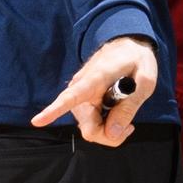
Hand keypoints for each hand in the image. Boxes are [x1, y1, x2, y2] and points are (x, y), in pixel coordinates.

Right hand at [32, 35, 156, 146]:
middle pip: (88, 129)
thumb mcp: (145, 81)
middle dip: (110, 135)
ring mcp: (80, 97)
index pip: (70, 98)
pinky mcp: (82, 103)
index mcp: (95, 79)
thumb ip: (130, 106)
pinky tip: (117, 112)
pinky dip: (106, 125)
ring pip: (90, 130)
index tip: (37, 121)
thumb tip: (112, 133)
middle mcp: (81, 89)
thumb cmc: (137, 60)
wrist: (127, 46)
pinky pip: (91, 124)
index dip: (53, 111)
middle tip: (130, 126)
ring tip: (126, 113)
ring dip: (110, 130)